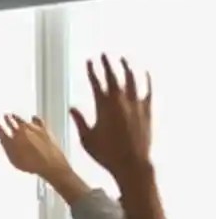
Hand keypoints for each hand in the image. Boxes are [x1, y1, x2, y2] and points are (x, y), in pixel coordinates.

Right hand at [0, 114, 69, 178]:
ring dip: (18, 117)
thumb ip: (7, 147)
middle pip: (13, 123)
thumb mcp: (13, 159)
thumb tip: (3, 139)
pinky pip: (38, 121)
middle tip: (6, 115)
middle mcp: (22, 131)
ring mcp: (34, 129)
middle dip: (8, 119)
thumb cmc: (32, 164)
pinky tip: (34, 117)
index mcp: (12, 139)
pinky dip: (34, 118)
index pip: (2, 130)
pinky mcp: (44, 130)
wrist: (50, 163)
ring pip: (23, 120)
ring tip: (15, 115)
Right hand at [70, 54, 152, 179]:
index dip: (92, 70)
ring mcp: (135, 104)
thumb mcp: (86, 139)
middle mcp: (120, 102)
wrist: (132, 164)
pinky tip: (144, 72)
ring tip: (123, 59)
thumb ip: (79, 121)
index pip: (96, 82)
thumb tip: (72, 108)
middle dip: (108, 63)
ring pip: (131, 79)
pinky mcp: (147, 110)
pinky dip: (145, 79)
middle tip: (104, 54)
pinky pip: (147, 90)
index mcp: (103, 107)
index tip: (88, 61)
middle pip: (113, 76)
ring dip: (126, 67)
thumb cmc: (107, 154)